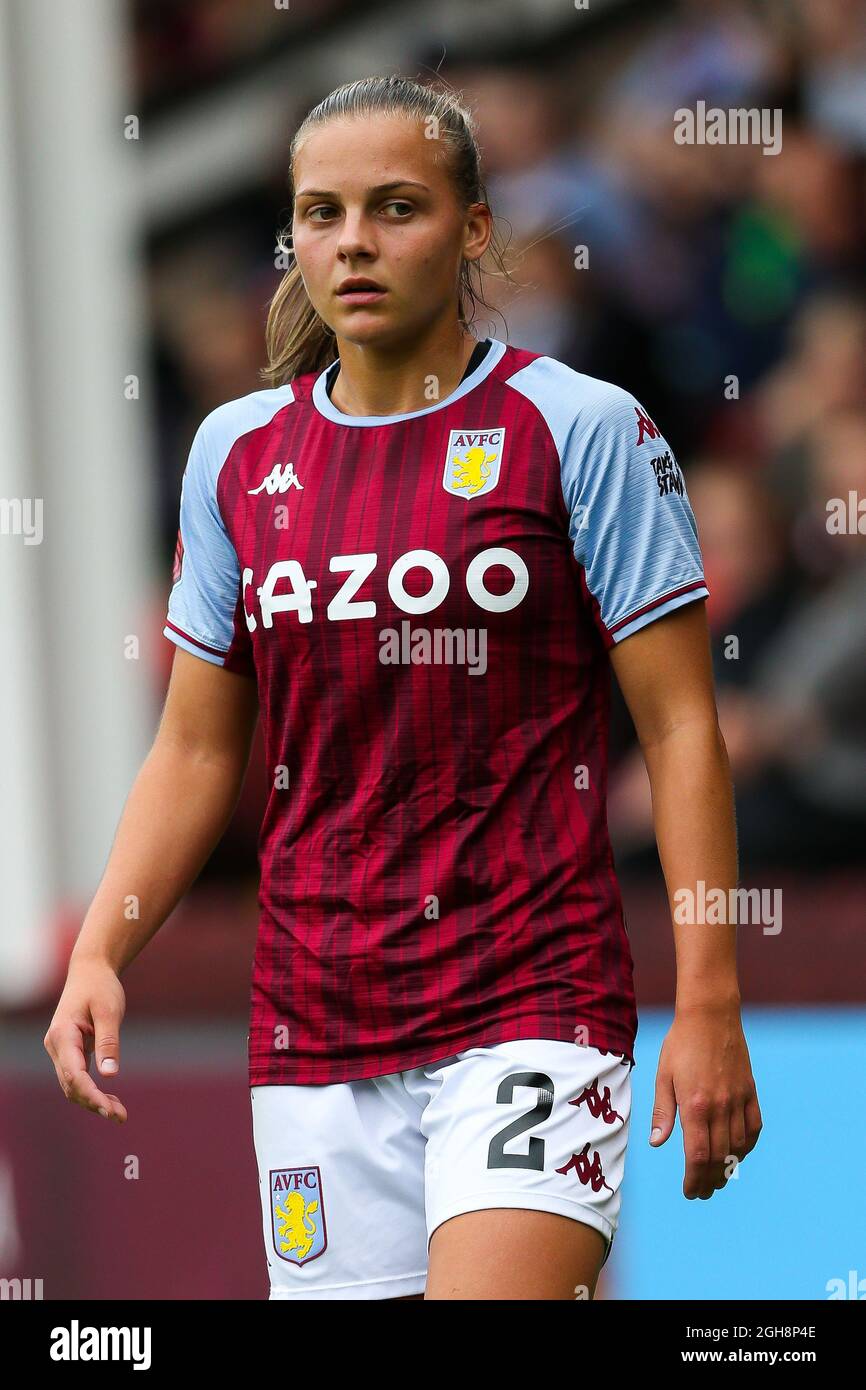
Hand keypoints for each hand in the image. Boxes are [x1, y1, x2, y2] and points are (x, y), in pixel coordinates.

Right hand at [44, 958, 127, 1123]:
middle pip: (70, 1085)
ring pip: (72, 1085)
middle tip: (120, 1116)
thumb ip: (109, 1042)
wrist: (90, 972)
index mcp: (62, 1034)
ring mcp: (60, 1050)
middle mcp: (55, 1045)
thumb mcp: (109, 1010)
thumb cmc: (100, 988)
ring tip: (119, 1113)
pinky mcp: (68, 1052)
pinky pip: (76, 1077)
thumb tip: (109, 1076)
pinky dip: (91, 1091)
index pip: (74, 1074)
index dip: (91, 1095)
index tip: (110, 1110)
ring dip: (92, 1100)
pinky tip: (110, 1100)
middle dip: (94, 1103)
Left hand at [649, 1001, 761, 1197]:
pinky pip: (754, 1127)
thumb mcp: (663, 1075)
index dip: (695, 1179)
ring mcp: (738, 1099)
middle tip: (702, 1192)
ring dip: (729, 1168)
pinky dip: (747, 1146)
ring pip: (738, 1146)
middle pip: (720, 1157)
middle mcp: (720, 1107)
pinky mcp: (750, 1091)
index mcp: (695, 1105)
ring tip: (718, 1179)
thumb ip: (663, 1111)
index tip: (690, 1192)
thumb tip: (657, 1143)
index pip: (698, 1156)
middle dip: (710, 1180)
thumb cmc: (681, 1043)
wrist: (710, 1015)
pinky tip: (739, 1153)